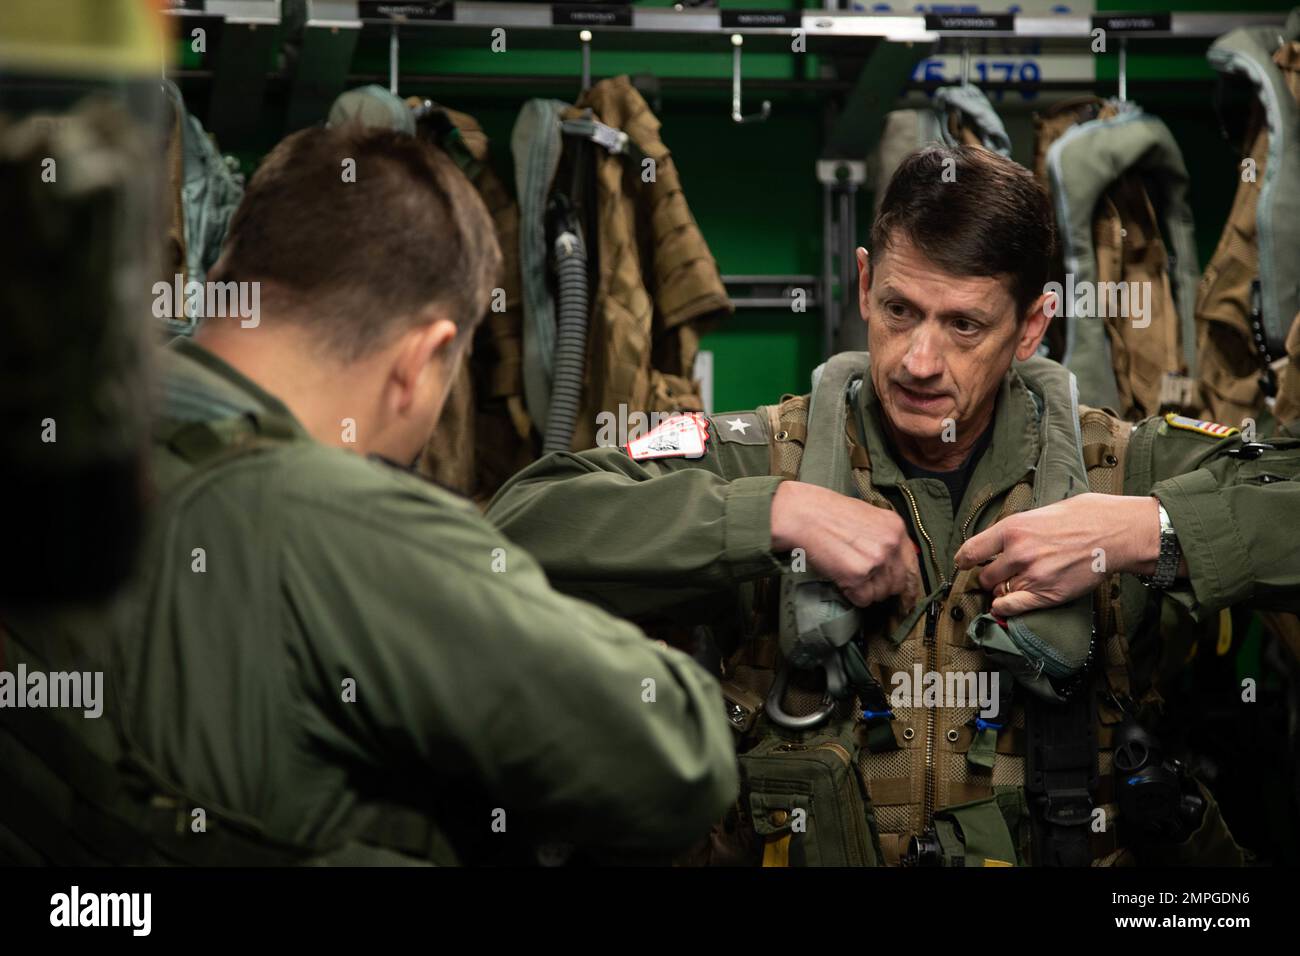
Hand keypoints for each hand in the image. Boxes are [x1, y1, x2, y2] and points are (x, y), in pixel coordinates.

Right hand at [771, 481, 922, 608]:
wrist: (803, 514)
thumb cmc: (828, 513)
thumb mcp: (868, 517)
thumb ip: (885, 538)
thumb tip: (894, 564)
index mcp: (896, 528)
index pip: (913, 566)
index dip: (910, 586)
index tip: (907, 598)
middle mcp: (890, 544)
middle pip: (899, 584)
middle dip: (883, 588)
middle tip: (867, 584)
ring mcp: (875, 561)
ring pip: (880, 594)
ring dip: (866, 592)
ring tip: (849, 576)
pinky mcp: (856, 576)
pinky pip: (863, 599)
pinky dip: (853, 596)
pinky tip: (843, 581)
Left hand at [953, 493, 1160, 615]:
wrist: (1116, 532)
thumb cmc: (1084, 516)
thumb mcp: (1041, 512)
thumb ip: (1018, 529)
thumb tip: (1002, 540)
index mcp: (1013, 528)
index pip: (971, 550)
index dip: (964, 560)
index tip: (963, 564)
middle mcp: (1018, 553)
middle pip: (985, 576)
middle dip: (987, 577)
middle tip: (995, 575)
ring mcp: (1032, 576)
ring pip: (1000, 591)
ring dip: (1002, 591)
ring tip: (1011, 585)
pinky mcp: (1047, 594)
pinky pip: (1012, 607)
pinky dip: (1004, 608)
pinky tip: (1003, 605)